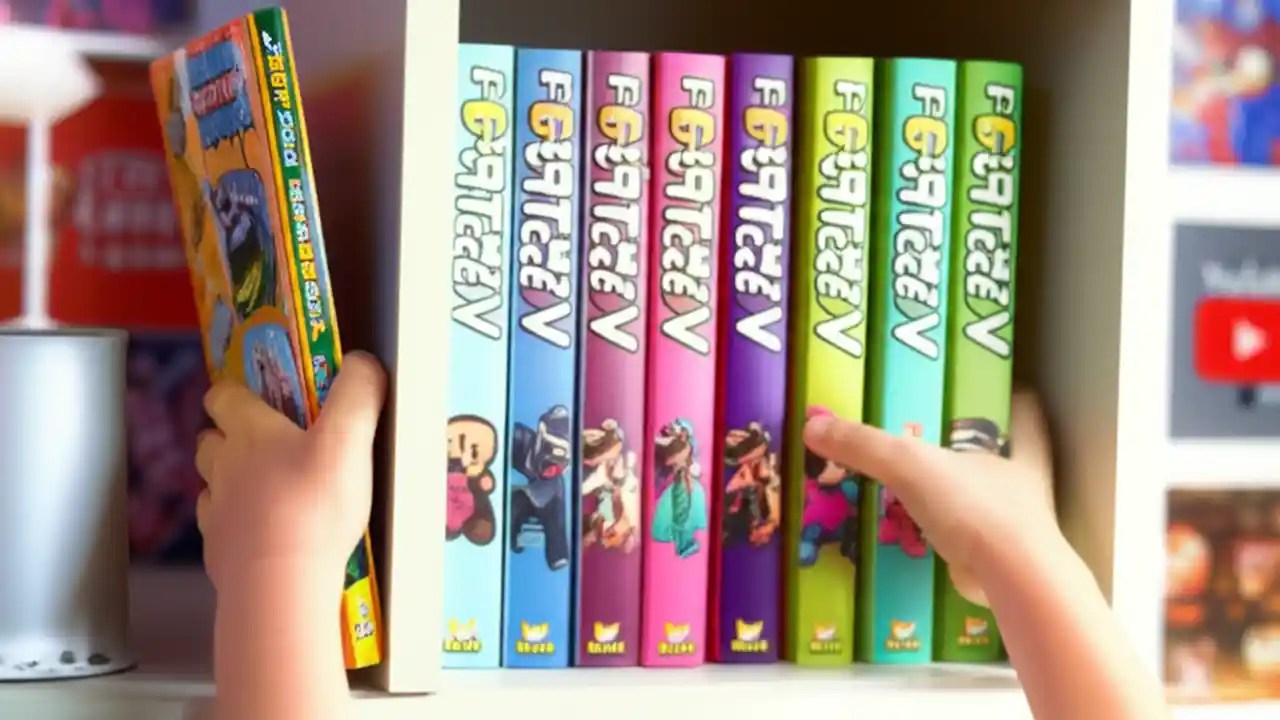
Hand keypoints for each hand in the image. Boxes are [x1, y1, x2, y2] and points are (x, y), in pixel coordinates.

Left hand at [195, 352, 386, 593]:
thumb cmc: (314, 504)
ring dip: (231, 481)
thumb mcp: (350, 438)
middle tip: (269, 445)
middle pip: (210, 440)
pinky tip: (264, 534)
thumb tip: (364, 361)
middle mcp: (224, 467)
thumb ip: (359, 392)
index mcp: (250, 432)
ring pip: (212, 484)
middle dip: (230, 436)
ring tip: (267, 491)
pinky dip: (236, 526)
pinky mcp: (220, 553)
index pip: (223, 396)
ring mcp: (217, 513)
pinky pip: (221, 529)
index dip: (235, 392)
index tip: (256, 396)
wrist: (280, 584)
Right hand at [803, 390, 1055, 606]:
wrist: (1011, 580)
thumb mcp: (907, 465)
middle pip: (1006, 460)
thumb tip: (811, 426)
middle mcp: (1024, 485)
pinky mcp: (1004, 564)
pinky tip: (925, 544)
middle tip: (941, 449)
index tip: (1005, 394)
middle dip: (979, 457)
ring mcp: (1018, 527)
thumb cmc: (972, 506)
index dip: (1016, 401)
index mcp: (1016, 450)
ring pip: (991, 505)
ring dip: (963, 503)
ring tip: (924, 496)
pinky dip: (952, 545)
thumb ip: (862, 446)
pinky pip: (974, 546)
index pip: (1026, 413)